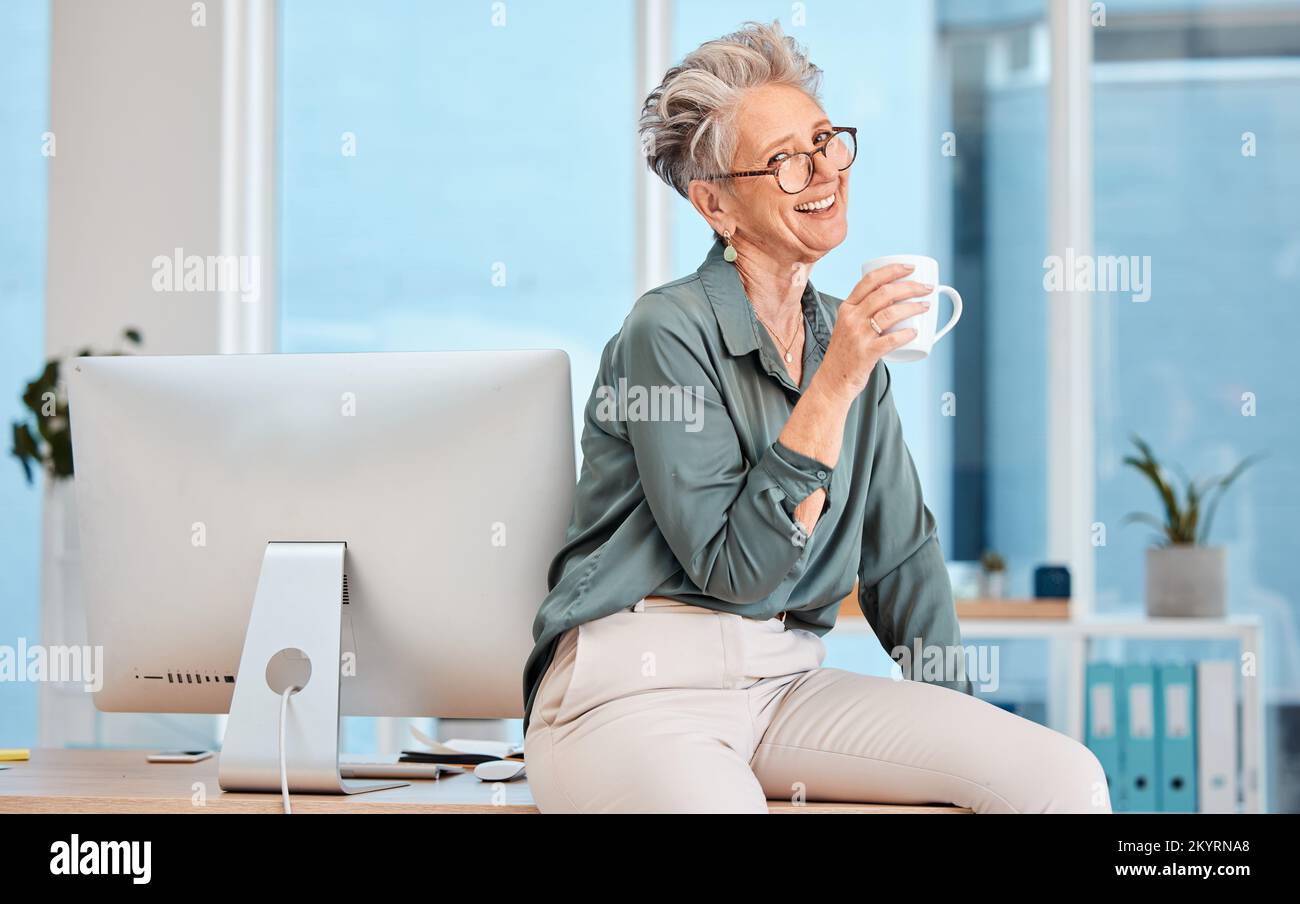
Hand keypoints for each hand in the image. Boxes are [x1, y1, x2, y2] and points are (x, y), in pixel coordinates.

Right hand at [812, 263, 931, 405]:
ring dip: (912, 306)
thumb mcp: (849, 326)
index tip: (910, 268)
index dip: (892, 270)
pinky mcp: (866, 353)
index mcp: (847, 307)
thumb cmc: (846, 353)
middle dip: (910, 286)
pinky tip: (915, 331)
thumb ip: (866, 313)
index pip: (870, 280)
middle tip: (926, 288)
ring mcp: (858, 336)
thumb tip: (898, 301)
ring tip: (926, 306)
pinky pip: (891, 340)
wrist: (832, 380)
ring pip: (890, 313)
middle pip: (884, 293)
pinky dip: (906, 334)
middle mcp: (851, 318)